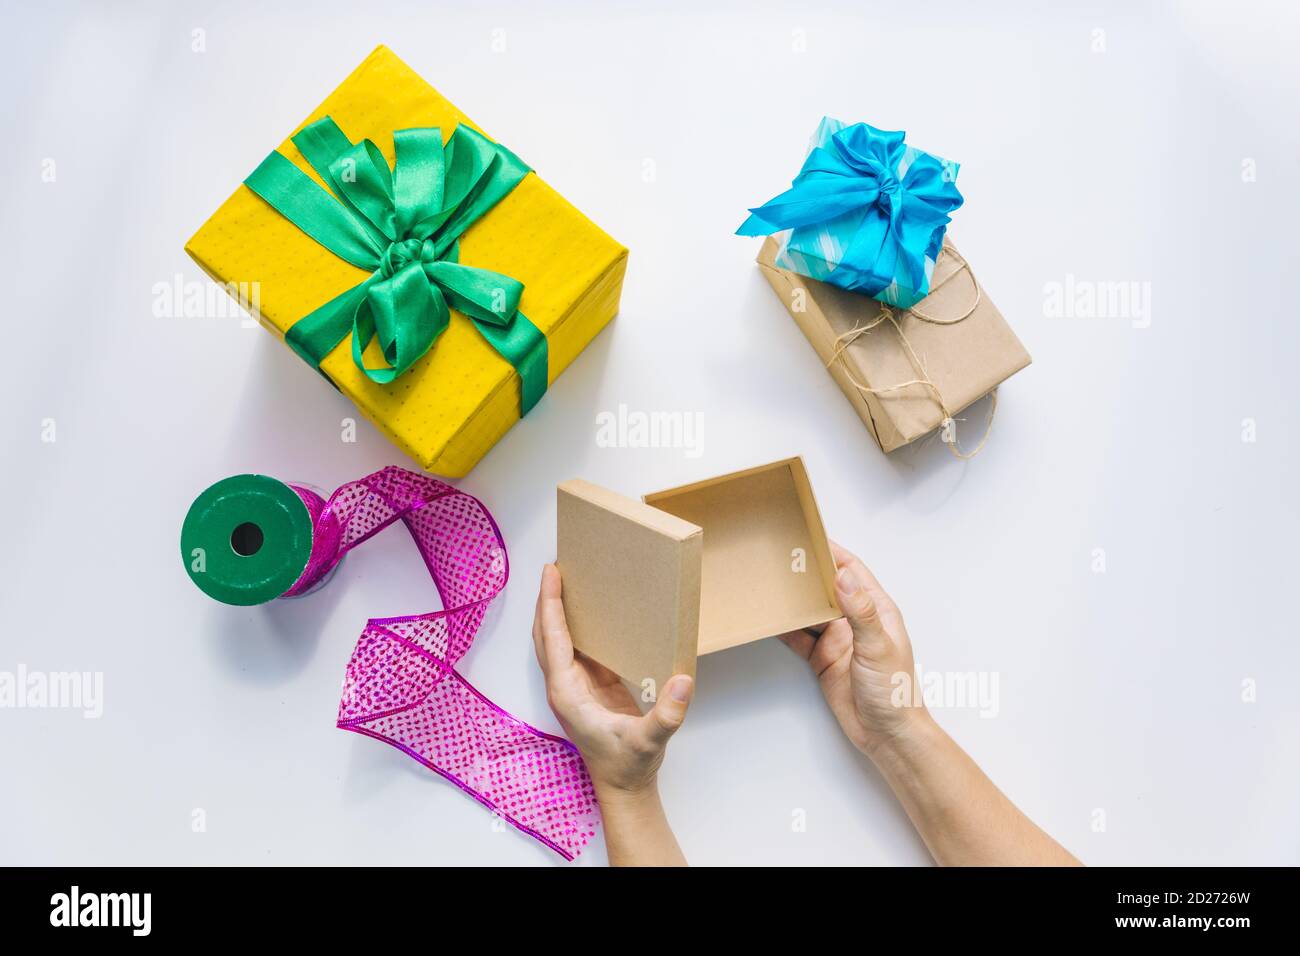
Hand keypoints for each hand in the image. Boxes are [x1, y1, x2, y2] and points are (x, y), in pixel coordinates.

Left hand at [532, 564, 693, 794]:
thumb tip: (683, 681)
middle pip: (545, 634)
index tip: (552, 574)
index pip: (553, 639)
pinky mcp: (590, 687)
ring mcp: (575, 686)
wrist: (625, 787)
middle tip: (555, 566)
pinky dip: (577, 626)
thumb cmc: (629, 766)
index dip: (550, 605)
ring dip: (557, 611)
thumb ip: (667, 714)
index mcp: (567, 693)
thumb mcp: (650, 741)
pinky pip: (577, 648)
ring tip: (567, 580)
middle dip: (547, 600)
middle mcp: (564, 686)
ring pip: (557, 640)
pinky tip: (591, 611)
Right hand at [780, 541, 928, 757]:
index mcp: (876, 610)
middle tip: (780, 558)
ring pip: (811, 612)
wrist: (887, 734)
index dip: (832, 552)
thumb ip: (860, 612)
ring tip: (770, 585)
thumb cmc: (895, 691)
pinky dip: (785, 629)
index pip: (852, 570)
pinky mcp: (824, 659)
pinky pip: (800, 637)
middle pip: (827, 588)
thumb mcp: (878, 647)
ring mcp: (839, 640)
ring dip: (794, 601)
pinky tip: (770, 620)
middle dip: (806, 574)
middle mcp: (856, 621)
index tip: (809, 536)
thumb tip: (842, 577)